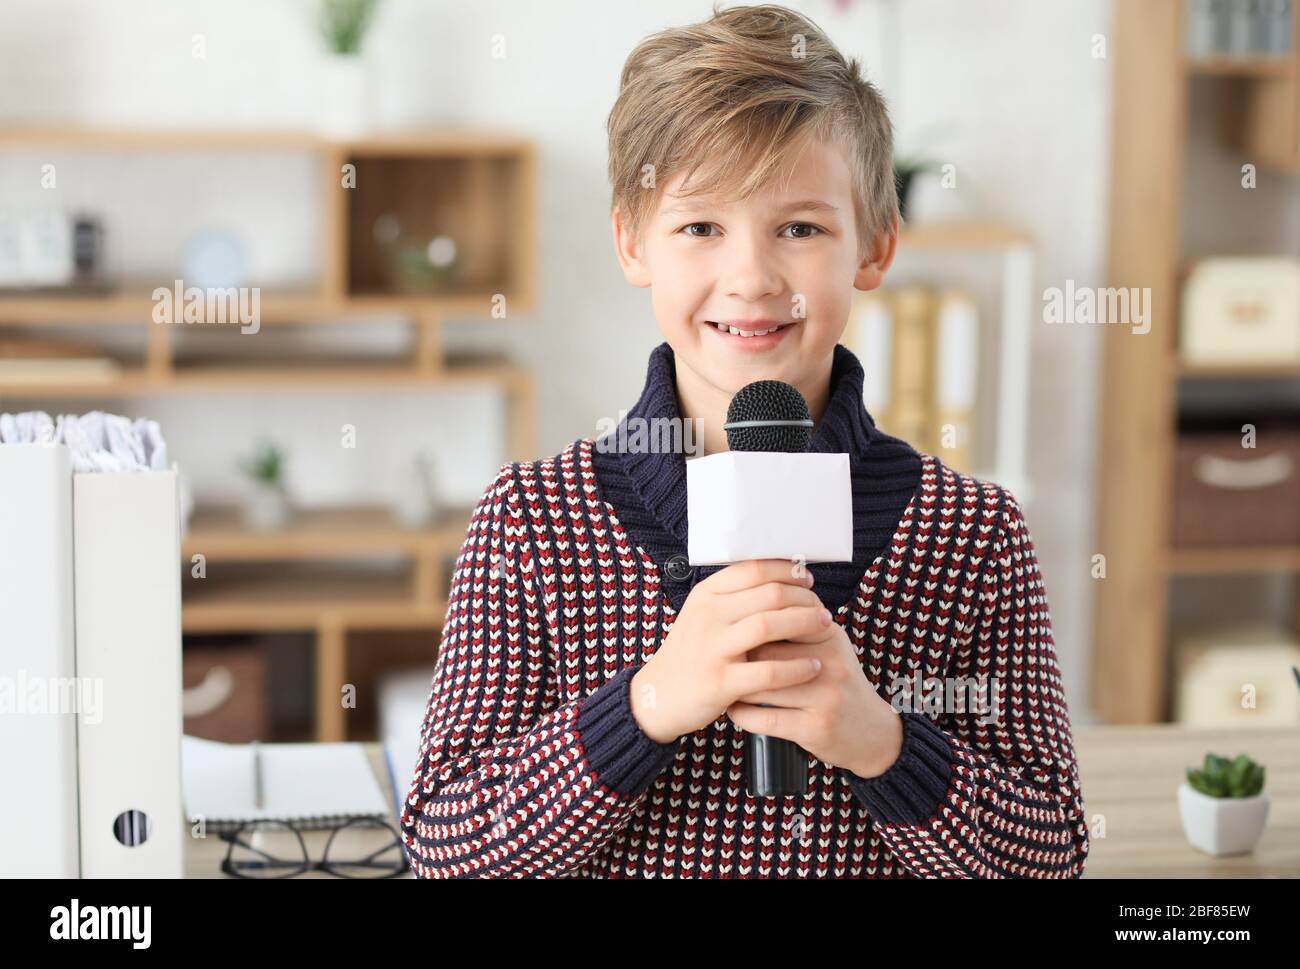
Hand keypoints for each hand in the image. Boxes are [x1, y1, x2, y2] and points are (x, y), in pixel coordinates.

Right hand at [629, 559, 828, 743]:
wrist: (659, 695)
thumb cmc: (691, 653)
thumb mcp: (703, 615)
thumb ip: (735, 598)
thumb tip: (782, 580)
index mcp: (706, 595)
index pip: (754, 569)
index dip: (787, 570)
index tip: (806, 578)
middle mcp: (708, 616)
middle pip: (769, 593)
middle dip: (804, 598)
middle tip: (822, 608)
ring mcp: (713, 648)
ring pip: (769, 625)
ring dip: (805, 624)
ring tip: (825, 628)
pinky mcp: (720, 681)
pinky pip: (768, 671)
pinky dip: (797, 667)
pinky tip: (813, 666)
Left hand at [724, 618, 904, 779]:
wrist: (872, 733)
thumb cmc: (840, 684)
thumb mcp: (829, 645)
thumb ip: (797, 623)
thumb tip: (753, 598)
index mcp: (830, 636)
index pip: (779, 618)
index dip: (748, 626)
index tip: (730, 632)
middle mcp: (829, 664)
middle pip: (765, 651)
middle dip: (738, 657)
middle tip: (720, 660)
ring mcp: (824, 697)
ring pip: (760, 686)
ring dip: (735, 686)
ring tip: (725, 684)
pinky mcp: (814, 728)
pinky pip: (764, 718)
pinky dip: (742, 715)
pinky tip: (735, 709)